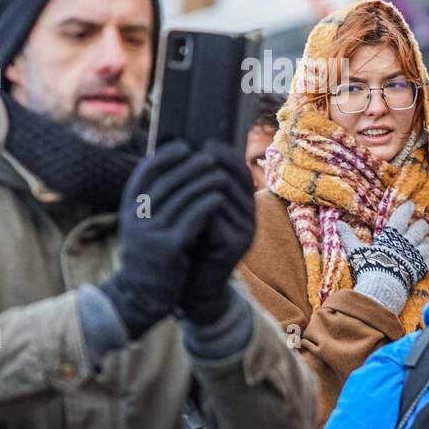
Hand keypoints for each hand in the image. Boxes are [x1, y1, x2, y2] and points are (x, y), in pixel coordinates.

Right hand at [102, 140, 230, 339]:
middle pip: (167, 180)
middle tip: (210, 156)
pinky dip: (208, 204)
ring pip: (183, 197)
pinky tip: (220, 198)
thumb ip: (151, 202)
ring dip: (204, 182)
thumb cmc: (147, 256)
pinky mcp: (169, 248)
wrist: (139, 297)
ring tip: (221, 174)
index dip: (165, 156)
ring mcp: (151, 233)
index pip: (145, 172)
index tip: (184, 146)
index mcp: (128, 207)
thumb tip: (172, 169)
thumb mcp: (141, 226)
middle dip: (191, 165)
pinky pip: (193, 218)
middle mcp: (136, 217)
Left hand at [180, 141, 256, 325]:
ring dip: (198, 186)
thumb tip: (187, 150)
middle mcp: (251, 215)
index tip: (202, 143)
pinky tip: (180, 208)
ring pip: (222, 194)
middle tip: (187, 158)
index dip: (224, 153)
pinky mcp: (236, 245)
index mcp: (243, 203)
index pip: (240, 168)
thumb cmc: (193, 243)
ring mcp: (246, 231)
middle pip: (233, 177)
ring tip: (177, 180)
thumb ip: (200, 186)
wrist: (194, 285)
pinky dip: (196, 209)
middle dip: (208, 166)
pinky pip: (215, 217)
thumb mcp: (198, 210)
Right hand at [337, 201, 428, 314]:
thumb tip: (337, 224)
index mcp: (392, 235)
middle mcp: (407, 242)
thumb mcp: (356, 251)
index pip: (402, 216)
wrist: (383, 287)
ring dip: (426, 241)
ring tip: (424, 242)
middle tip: (420, 225)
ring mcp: (417, 254)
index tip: (410, 205)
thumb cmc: (369, 267)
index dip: (407, 209)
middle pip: (420, 227)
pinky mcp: (423, 267)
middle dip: (421, 225)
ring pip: (428, 241)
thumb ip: (348, 237)